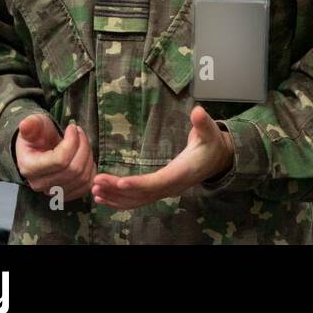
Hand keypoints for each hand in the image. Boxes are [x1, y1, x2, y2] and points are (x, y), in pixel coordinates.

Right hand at [16, 115, 94, 201]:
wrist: (39, 148)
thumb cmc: (37, 135)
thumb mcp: (34, 125)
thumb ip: (31, 125)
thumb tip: (25, 124)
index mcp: (29, 167)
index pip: (60, 160)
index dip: (72, 141)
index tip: (72, 127)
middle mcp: (39, 184)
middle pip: (74, 169)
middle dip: (83, 146)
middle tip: (80, 132)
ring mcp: (53, 191)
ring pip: (82, 177)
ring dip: (88, 156)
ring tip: (83, 141)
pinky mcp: (66, 193)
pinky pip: (86, 185)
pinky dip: (91, 170)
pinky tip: (86, 156)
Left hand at [91, 105, 235, 209]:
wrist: (217, 160)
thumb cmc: (211, 144)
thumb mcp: (210, 132)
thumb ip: (203, 123)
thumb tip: (197, 111)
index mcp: (182, 173)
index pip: (158, 182)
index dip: (140, 184)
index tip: (120, 182)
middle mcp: (172, 186)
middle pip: (142, 194)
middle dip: (118, 190)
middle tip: (97, 181)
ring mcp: (165, 191)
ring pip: (138, 200)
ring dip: (116, 198)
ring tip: (95, 190)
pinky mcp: (159, 191)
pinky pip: (138, 200)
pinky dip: (120, 201)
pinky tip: (104, 198)